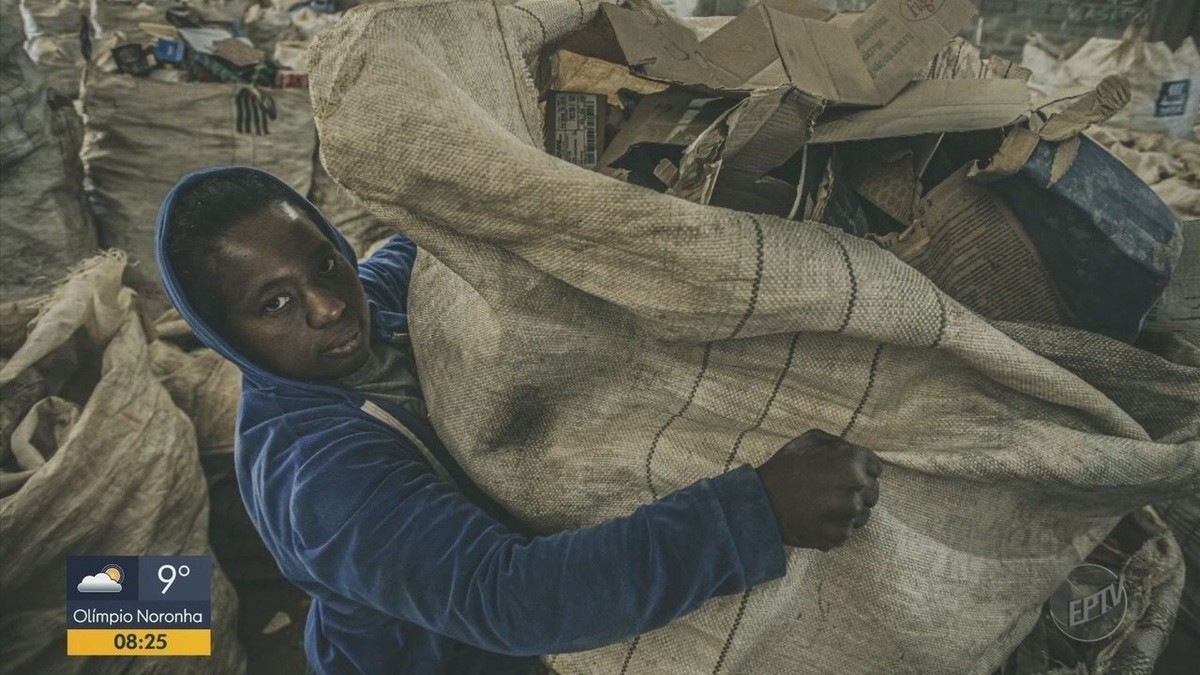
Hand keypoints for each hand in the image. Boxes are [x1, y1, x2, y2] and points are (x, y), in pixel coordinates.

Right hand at [755, 429, 881, 550]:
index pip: (876, 469)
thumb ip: (839, 444)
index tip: (844, 475)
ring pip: (862, 515)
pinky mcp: (840, 535)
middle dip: (856, 492)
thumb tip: (853, 452)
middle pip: (872, 493)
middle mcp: (856, 487)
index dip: (861, 471)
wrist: (761, 502)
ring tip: (824, 507)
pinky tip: (818, 519)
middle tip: (831, 492)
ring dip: (848, 512)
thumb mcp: (810, 440)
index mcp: (853, 461)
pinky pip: (847, 531)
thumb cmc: (785, 467)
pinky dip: (835, 528)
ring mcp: (849, 514)